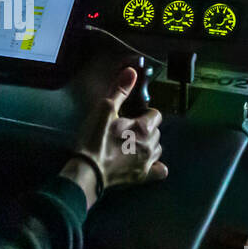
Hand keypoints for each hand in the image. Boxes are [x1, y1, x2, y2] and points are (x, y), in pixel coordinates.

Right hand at [61, 66, 167, 207]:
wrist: (87, 170)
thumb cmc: (94, 139)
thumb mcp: (104, 110)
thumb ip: (120, 91)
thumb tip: (131, 72)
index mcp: (143, 128)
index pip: (155, 115)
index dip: (145, 113)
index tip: (133, 116)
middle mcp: (150, 145)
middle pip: (157, 132)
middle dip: (147, 129)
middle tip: (129, 129)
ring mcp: (148, 162)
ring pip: (158, 149)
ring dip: (150, 144)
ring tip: (135, 144)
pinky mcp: (142, 177)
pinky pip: (160, 170)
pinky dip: (156, 166)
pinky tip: (147, 163)